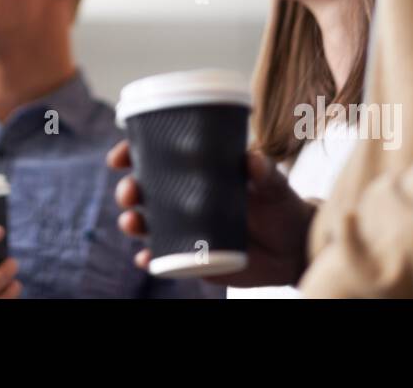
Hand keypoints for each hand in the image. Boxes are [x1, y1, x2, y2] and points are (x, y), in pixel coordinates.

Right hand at [106, 139, 315, 287]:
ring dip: (132, 223)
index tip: (119, 156)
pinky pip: (163, 258)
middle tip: (130, 192)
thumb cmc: (280, 205)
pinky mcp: (191, 255)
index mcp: (196, 171)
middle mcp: (183, 197)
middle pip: (143, 190)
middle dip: (128, 190)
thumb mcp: (274, 185)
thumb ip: (265, 172)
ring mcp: (185, 227)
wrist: (293, 246)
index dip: (131, 154)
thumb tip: (251, 160)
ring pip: (146, 224)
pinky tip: (145, 259)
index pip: (155, 157)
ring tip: (132, 224)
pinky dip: (150, 260)